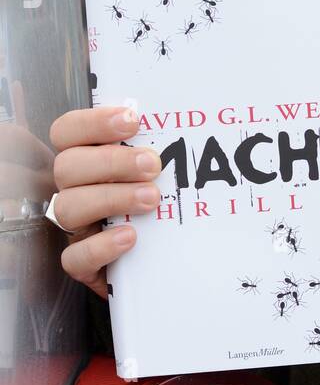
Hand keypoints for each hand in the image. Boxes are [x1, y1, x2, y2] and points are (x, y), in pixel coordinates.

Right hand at [48, 105, 161, 298]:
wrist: (173, 262)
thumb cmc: (165, 206)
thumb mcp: (163, 173)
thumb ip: (163, 147)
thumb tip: (188, 117)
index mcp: (87, 161)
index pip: (66, 132)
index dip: (92, 123)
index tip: (133, 120)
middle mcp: (74, 191)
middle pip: (66, 167)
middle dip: (111, 162)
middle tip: (153, 165)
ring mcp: (76, 229)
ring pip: (67, 208)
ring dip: (111, 198)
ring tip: (151, 199)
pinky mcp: (84, 266)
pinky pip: (74, 258)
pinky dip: (101, 246)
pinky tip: (130, 237)